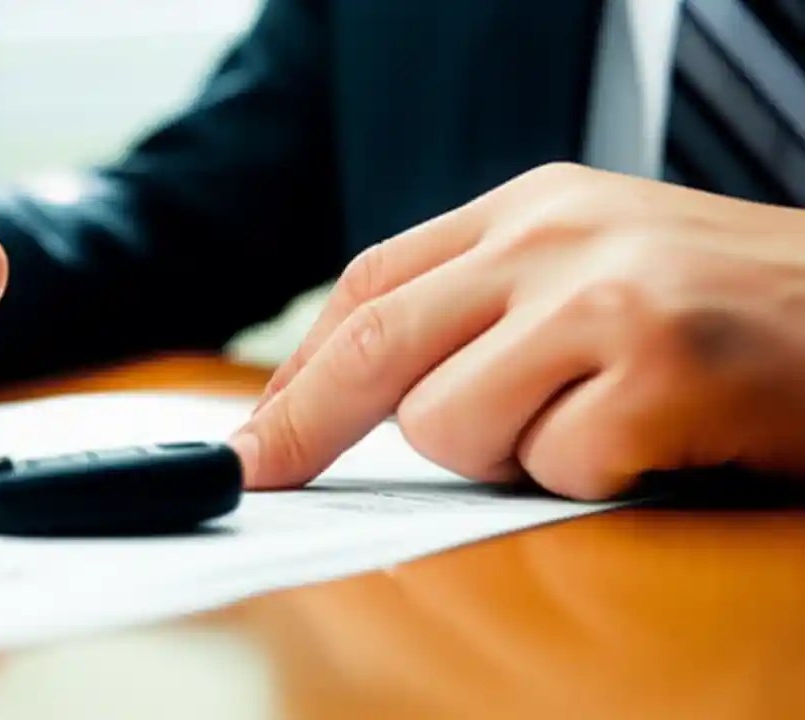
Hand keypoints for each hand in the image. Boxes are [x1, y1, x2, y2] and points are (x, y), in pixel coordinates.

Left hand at [232, 163, 804, 498]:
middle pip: (374, 343)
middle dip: (307, 426)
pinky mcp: (661, 367)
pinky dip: (595, 478)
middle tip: (264, 471)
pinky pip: (555, 465)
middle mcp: (558, 235)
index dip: (300, 369)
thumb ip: (484, 311)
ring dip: (508, 454)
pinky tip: (660, 440)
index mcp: (532, 206)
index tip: (256, 432)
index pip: (371, 284)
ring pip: (450, 422)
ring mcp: (608, 296)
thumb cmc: (731, 310)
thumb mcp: (594, 270)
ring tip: (599, 425)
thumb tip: (358, 393)